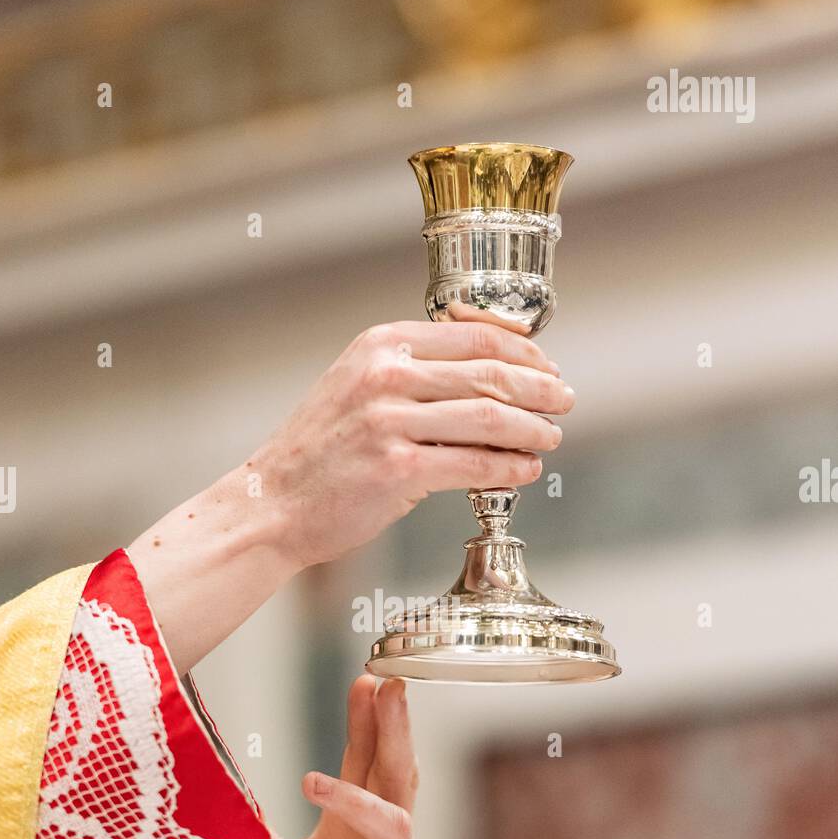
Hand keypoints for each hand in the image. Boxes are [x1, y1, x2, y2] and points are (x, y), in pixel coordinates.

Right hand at [128, 319, 572, 675]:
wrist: (273, 503)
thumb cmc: (320, 454)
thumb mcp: (357, 387)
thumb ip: (413, 374)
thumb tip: (488, 379)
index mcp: (380, 344)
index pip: (474, 335)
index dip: (523, 351)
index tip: (546, 366)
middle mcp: (386, 374)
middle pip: (490, 372)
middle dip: (539, 387)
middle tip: (564, 400)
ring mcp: (390, 421)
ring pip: (489, 416)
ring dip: (532, 428)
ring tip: (551, 437)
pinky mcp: (397, 469)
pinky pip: (474, 464)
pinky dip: (509, 468)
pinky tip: (524, 471)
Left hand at [244, 675, 419, 838]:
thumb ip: (261, 838)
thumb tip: (221, 797)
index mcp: (358, 830)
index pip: (371, 763)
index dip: (370, 722)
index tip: (366, 677)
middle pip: (399, 777)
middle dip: (394, 731)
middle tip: (387, 687)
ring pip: (393, 825)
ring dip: (355, 797)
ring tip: (311, 779)